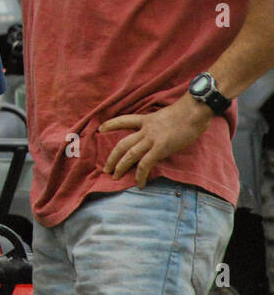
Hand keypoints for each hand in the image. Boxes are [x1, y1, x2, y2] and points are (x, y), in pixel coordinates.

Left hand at [99, 95, 213, 187]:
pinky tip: (140, 183)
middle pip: (122, 144)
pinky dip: (140, 175)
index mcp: (147, 120)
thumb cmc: (189, 111)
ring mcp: (152, 139)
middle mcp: (146, 129)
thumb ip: (162, 125)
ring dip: (120, 167)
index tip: (100, 129)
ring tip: (115, 177)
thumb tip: (166, 132)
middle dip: (112, 157)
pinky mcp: (160, 148)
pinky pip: (146, 164)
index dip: (111, 124)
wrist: (195, 111)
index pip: (124, 120)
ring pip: (129, 154)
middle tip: (106, 168)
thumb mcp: (169, 115)